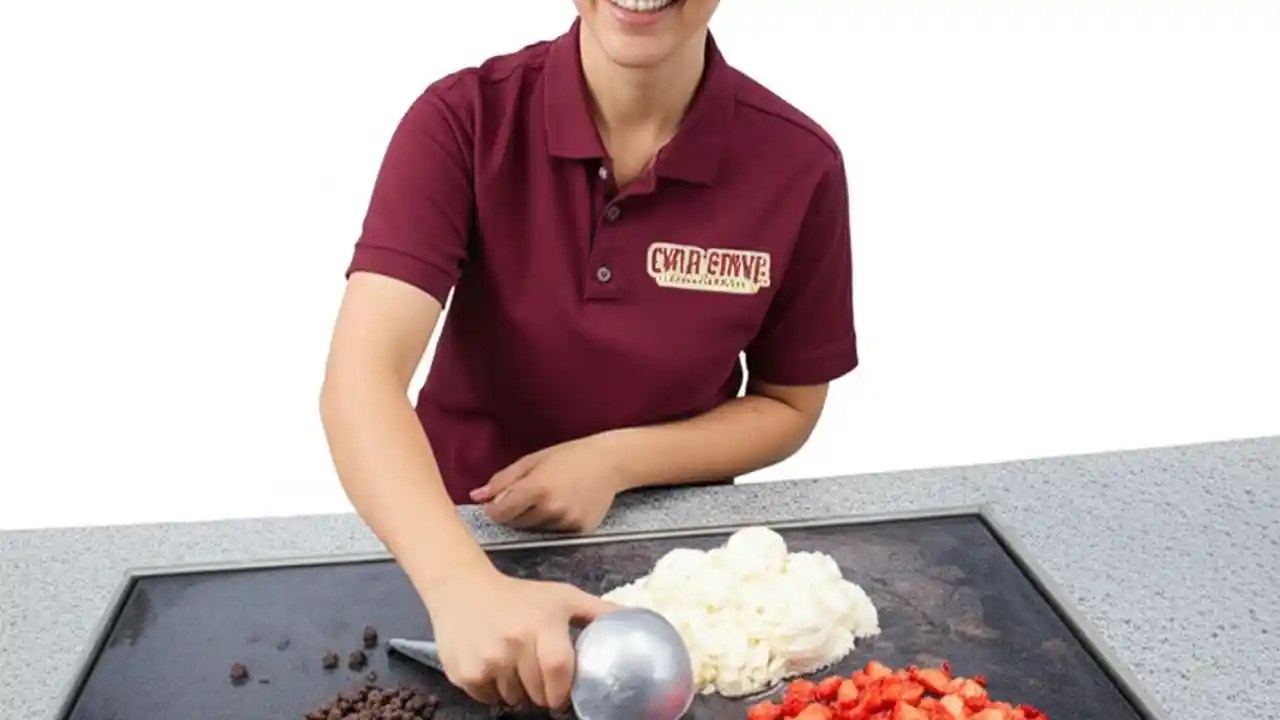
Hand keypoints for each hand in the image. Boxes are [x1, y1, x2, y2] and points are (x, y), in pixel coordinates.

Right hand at [425, 568, 617, 709]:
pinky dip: (494, 692)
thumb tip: (636, 619)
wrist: (462, 589)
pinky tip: (494, 667)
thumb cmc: (520, 596)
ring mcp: (486, 660)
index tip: (564, 694)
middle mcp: (513, 642)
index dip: (564, 689)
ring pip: (514, 699)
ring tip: (515, 667)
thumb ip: (598, 611)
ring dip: (519, 692)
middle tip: (539, 678)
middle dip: (543, 693)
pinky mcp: (464, 673)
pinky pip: (488, 699)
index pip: (559, 670)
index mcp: (541, 623)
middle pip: (537, 693)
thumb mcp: (562, 596)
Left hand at [471, 434, 631, 532]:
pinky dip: (554, 522)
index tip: (498, 503)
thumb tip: (475, 496)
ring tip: (551, 496)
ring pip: (535, 529)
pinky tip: (566, 504)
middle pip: (516, 523)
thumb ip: (502, 481)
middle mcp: (550, 508)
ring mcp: (566, 521)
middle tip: (530, 494)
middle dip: (515, 512)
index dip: (494, 510)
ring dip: (535, 517)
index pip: (500, 513)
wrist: (609, 462)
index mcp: (535, 488)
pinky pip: (555, 532)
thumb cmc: (568, 457)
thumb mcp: (531, 462)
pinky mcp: (579, 530)